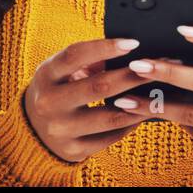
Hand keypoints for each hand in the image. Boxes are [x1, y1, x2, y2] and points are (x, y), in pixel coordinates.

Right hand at [22, 37, 154, 162]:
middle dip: (132, 75)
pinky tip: (144, 113)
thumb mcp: (60, 70)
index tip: (133, 43)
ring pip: (110, 117)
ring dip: (140, 104)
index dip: (105, 47)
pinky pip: (110, 137)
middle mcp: (49, 103)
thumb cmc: (57, 89)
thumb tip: (128, 50)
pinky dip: (130, 124)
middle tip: (158, 67)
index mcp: (46, 75)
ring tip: (160, 92)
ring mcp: (60, 130)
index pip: (75, 55)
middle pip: (98, 86)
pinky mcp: (73, 150)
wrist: (32, 129)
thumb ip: (87, 59)